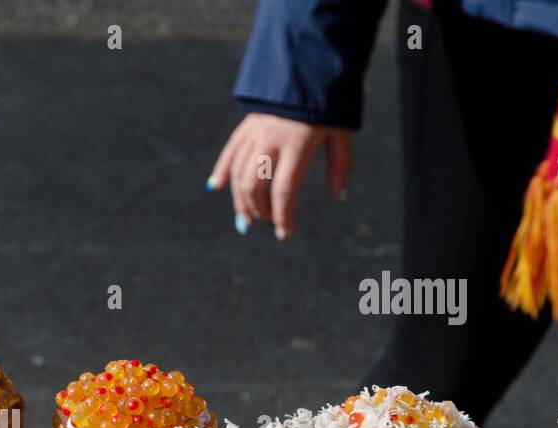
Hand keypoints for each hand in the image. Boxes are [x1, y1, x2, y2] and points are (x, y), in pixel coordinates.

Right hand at [208, 114, 351, 240]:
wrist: (308, 63)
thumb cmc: (329, 102)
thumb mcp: (341, 132)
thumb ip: (340, 165)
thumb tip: (339, 196)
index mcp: (297, 145)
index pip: (284, 190)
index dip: (283, 216)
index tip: (284, 234)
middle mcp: (271, 141)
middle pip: (255, 186)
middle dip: (259, 211)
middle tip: (268, 223)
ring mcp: (255, 133)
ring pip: (239, 174)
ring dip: (240, 200)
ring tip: (246, 218)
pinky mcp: (246, 125)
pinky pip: (229, 152)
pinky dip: (221, 170)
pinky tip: (216, 187)